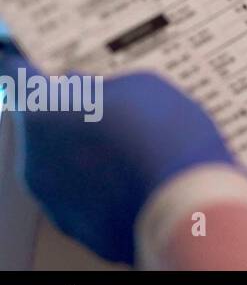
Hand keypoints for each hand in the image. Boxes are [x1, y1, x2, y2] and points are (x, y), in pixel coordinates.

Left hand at [0, 39, 233, 264]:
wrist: (190, 203)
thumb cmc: (166, 138)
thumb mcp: (143, 86)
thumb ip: (103, 86)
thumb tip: (90, 93)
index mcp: (43, 112)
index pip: (18, 77)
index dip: (29, 65)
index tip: (32, 57)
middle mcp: (35, 157)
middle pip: (45, 125)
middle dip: (72, 115)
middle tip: (114, 109)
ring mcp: (53, 198)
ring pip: (64, 163)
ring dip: (89, 153)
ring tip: (138, 146)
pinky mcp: (78, 227)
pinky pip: (85, 196)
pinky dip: (105, 185)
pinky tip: (140, 175)